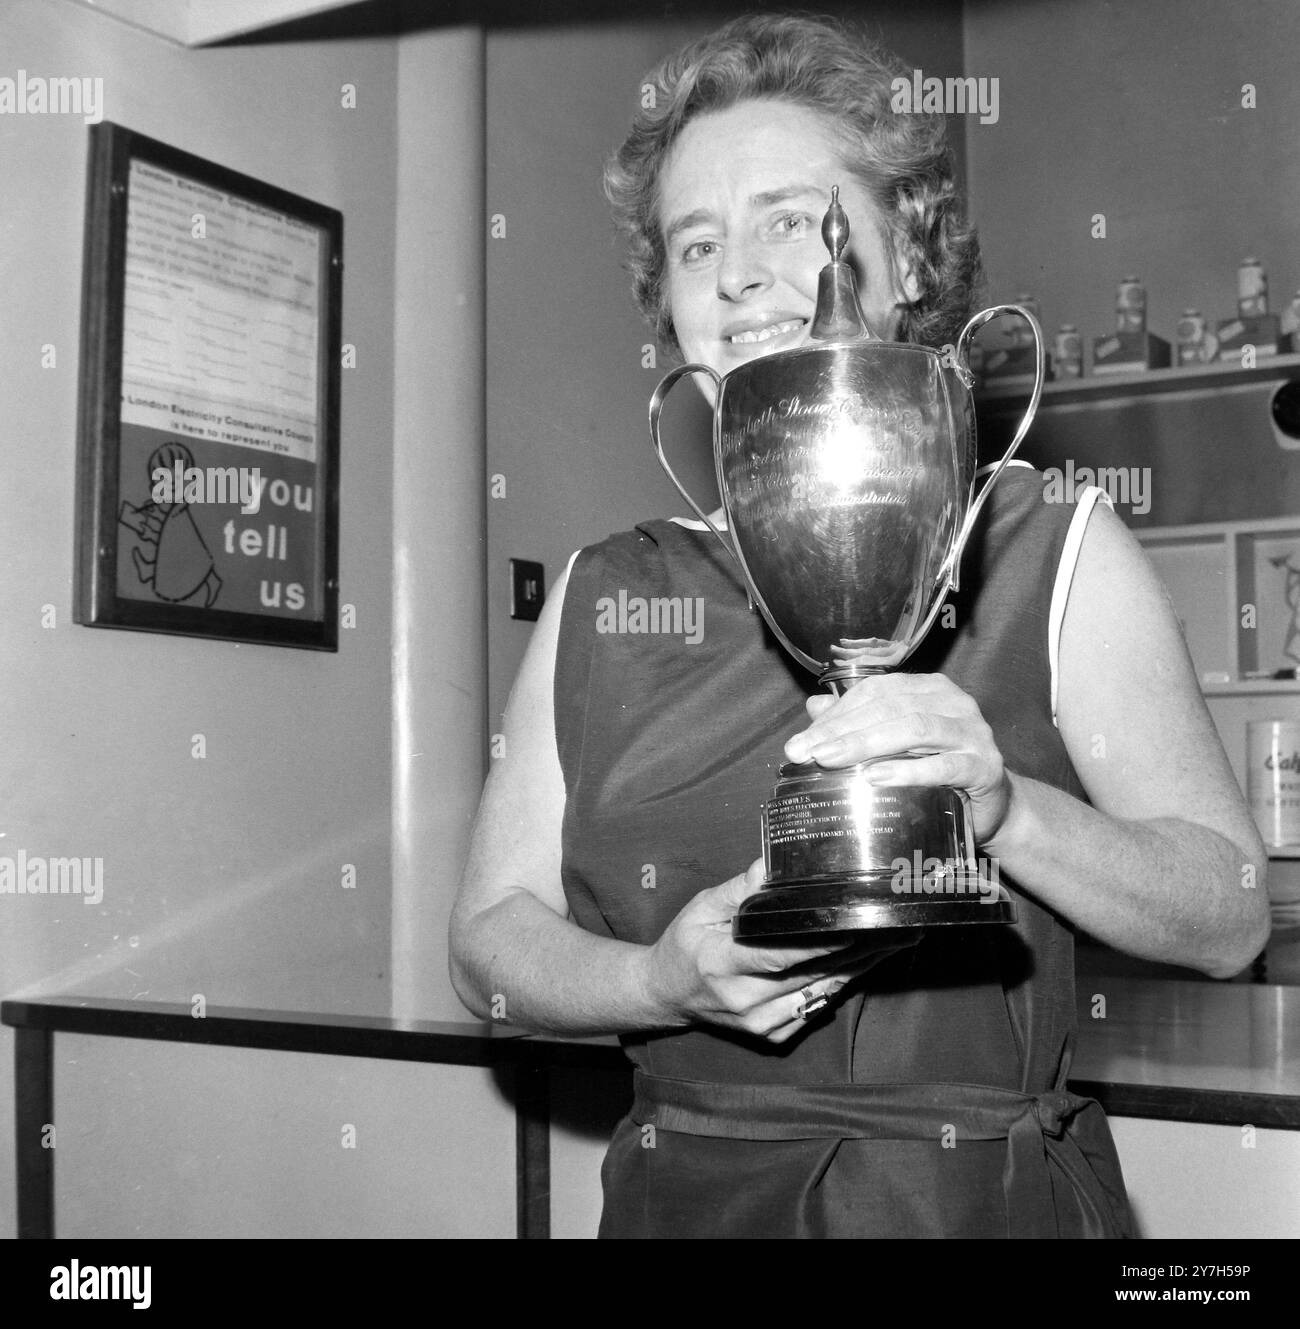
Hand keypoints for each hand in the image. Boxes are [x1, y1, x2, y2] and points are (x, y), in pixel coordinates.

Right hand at [644, 859, 917, 1042]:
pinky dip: (840, 984)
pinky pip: (817, 1007)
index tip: (858, 924)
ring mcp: (761, 1023)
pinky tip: (864, 963)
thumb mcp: (701, 909)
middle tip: (897, 927)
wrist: (666, 995)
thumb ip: (739, 890)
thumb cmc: (685, 945)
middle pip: (812, 974)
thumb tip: (770, 863)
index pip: (780, 954)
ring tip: (894, 942)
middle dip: (858, 950)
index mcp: (722, 964)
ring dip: (860, 968)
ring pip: (822, 992)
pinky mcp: (773, 1035)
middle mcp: (745, 1000)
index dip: (822, 942)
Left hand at [782, 673, 1012, 843]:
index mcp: (928, 689)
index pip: (874, 692)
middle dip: (842, 731)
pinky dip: (908, 771)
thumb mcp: (895, 746)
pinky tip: (876, 778)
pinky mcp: (985, 765)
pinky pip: (944, 765)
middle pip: (889, 708)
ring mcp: (973, 731)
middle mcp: (953, 702)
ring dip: (867, 744)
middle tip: (806, 754)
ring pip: (914, 728)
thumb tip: (814, 707)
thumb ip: (858, 723)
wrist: (993, 808)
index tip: (800, 743)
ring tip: (831, 761)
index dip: (835, 715)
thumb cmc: (939, 772)